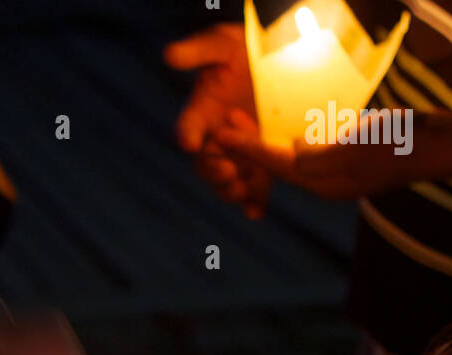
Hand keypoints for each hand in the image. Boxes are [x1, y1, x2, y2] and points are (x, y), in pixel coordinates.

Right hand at [164, 24, 268, 217]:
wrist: (284, 67)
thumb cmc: (245, 51)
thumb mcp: (224, 45)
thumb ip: (200, 51)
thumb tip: (168, 55)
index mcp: (202, 113)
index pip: (188, 127)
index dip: (187, 134)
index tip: (189, 141)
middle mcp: (215, 140)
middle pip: (205, 164)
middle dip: (213, 170)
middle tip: (226, 169)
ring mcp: (238, 156)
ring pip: (227, 182)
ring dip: (231, 190)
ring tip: (240, 189)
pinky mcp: (261, 166)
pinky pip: (254, 191)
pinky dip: (253, 204)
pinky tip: (255, 212)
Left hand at [214, 112, 428, 200]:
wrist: (432, 147)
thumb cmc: (396, 146)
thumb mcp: (353, 150)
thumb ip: (319, 156)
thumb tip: (292, 153)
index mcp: (322, 184)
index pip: (275, 165)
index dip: (247, 150)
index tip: (221, 135)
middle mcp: (324, 183)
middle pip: (277, 168)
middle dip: (249, 151)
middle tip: (224, 129)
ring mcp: (336, 174)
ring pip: (290, 162)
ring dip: (266, 146)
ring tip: (244, 128)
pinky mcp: (347, 160)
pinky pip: (309, 154)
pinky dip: (290, 143)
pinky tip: (283, 133)